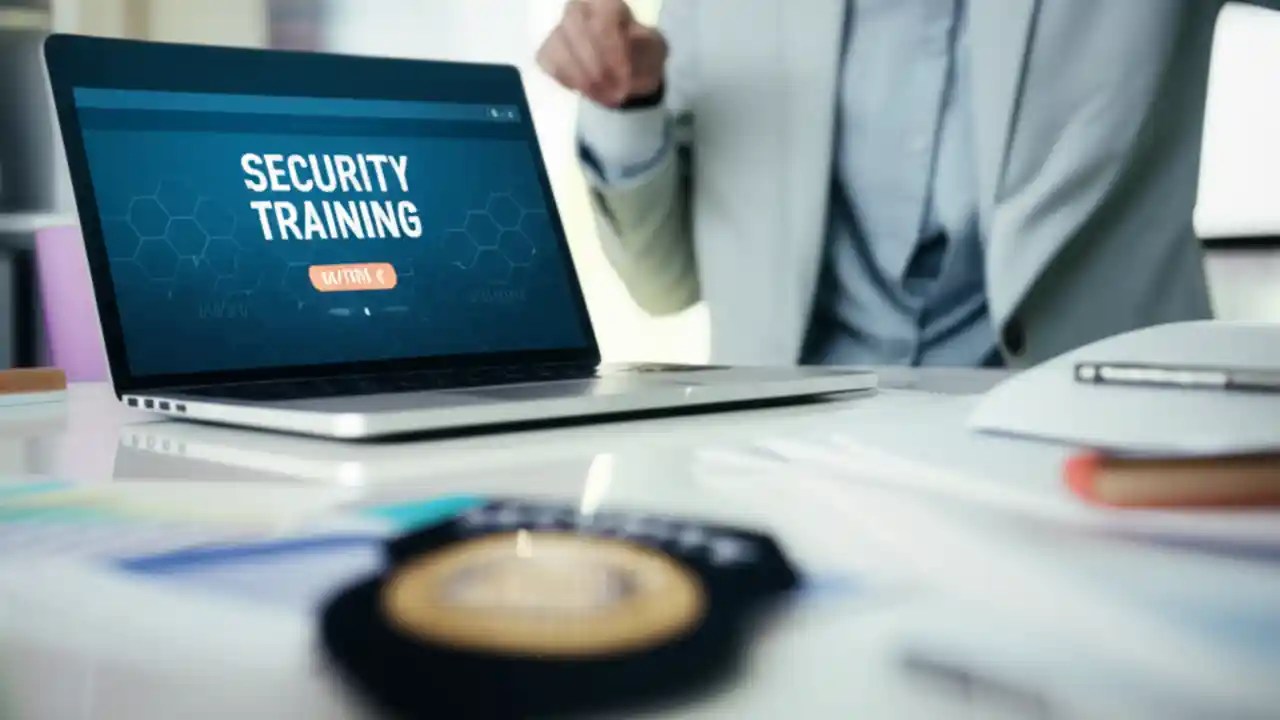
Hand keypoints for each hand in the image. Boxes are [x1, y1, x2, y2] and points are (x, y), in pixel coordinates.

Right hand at [537, 0, 667, 107]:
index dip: (611, 45)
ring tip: (607, 97)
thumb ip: (647, 46)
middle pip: (574, 25)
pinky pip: (550, 64)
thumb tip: (629, 51)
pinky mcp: (548, 51)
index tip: (624, 76)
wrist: (628, 76)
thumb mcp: (656, 49)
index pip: (604, 13)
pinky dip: (571, 82)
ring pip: (558, 46)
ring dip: (583, 77)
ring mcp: (560, 30)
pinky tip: (590, 92)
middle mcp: (579, 9)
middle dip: (595, 63)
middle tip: (615, 91)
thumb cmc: (641, 55)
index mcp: (607, 3)